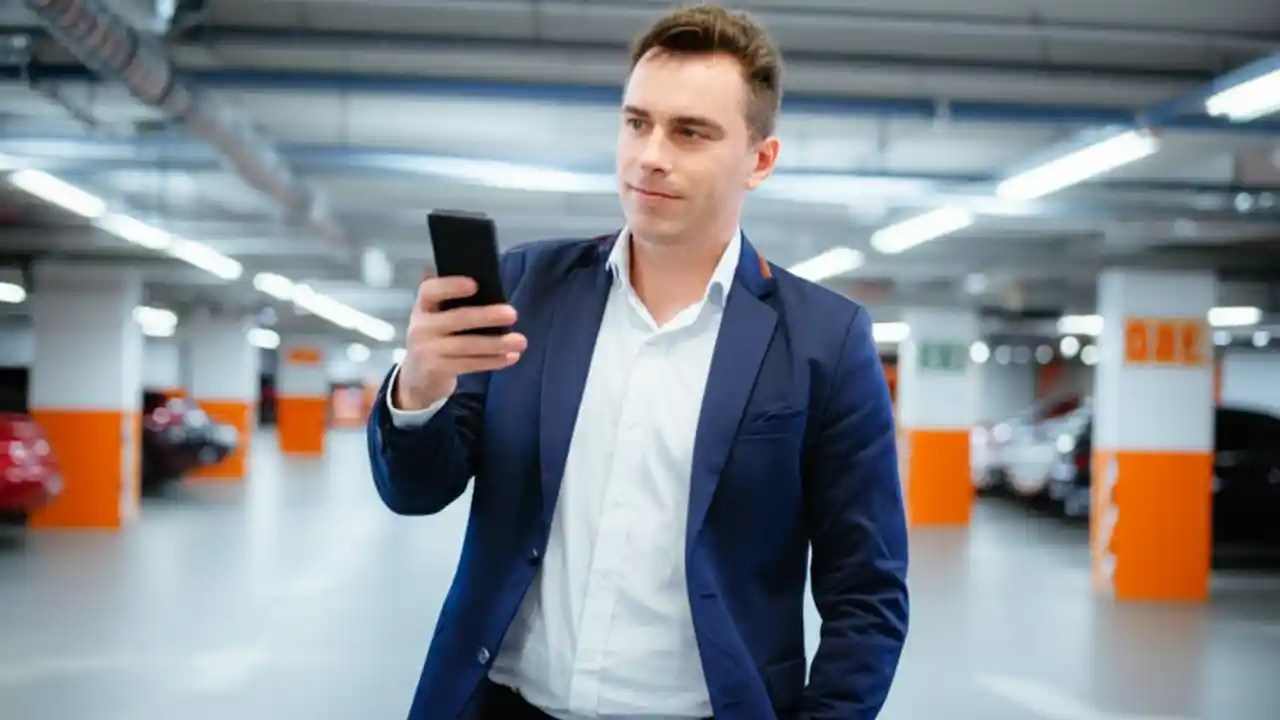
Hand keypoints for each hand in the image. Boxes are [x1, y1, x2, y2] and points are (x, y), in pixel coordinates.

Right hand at [394, 275, 526, 410]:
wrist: (417, 377)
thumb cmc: (436, 338)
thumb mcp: (436, 318)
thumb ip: (453, 302)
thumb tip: (486, 284)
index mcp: (423, 306)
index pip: (430, 290)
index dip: (451, 285)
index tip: (475, 284)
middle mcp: (421, 326)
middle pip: (457, 318)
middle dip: (487, 316)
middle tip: (513, 314)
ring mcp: (427, 350)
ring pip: (467, 345)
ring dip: (496, 343)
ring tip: (520, 341)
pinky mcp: (437, 370)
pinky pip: (469, 364)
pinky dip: (492, 361)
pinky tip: (511, 357)